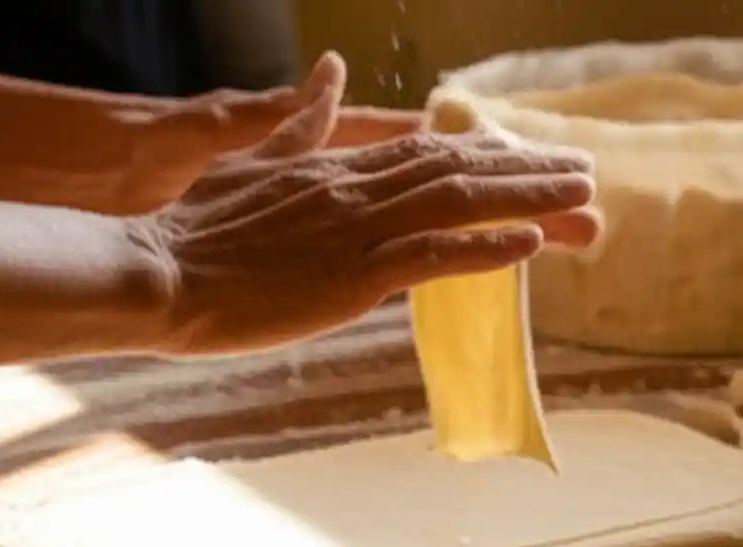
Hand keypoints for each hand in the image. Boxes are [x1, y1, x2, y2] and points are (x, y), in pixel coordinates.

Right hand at [134, 59, 600, 354]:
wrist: (157, 273)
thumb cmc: (194, 231)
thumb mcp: (250, 161)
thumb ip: (297, 124)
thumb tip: (332, 74)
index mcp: (333, 168)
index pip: (427, 153)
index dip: (486, 153)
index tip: (531, 156)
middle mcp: (355, 191)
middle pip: (458, 170)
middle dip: (526, 169)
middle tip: (585, 171)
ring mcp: (355, 232)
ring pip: (458, 205)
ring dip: (525, 199)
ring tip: (582, 196)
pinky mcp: (350, 277)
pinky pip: (429, 257)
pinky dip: (482, 248)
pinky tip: (528, 245)